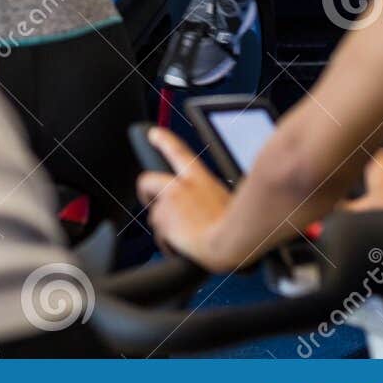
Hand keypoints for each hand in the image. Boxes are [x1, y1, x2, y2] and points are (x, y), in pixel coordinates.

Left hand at [135, 127, 237, 270]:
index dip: (164, 140)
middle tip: (148, 201)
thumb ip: (208, 200)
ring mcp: (169, 201)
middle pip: (147, 180)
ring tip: (187, 239)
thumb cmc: (237, 226)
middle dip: (144, 192)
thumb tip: (203, 210)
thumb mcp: (227, 203)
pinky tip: (184, 248)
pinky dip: (169, 245)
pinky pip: (160, 237)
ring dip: (167, 230)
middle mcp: (181, 185)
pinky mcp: (162, 218)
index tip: (152, 133)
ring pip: (155, 217)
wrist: (233, 241)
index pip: (178, 152)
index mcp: (201, 179)